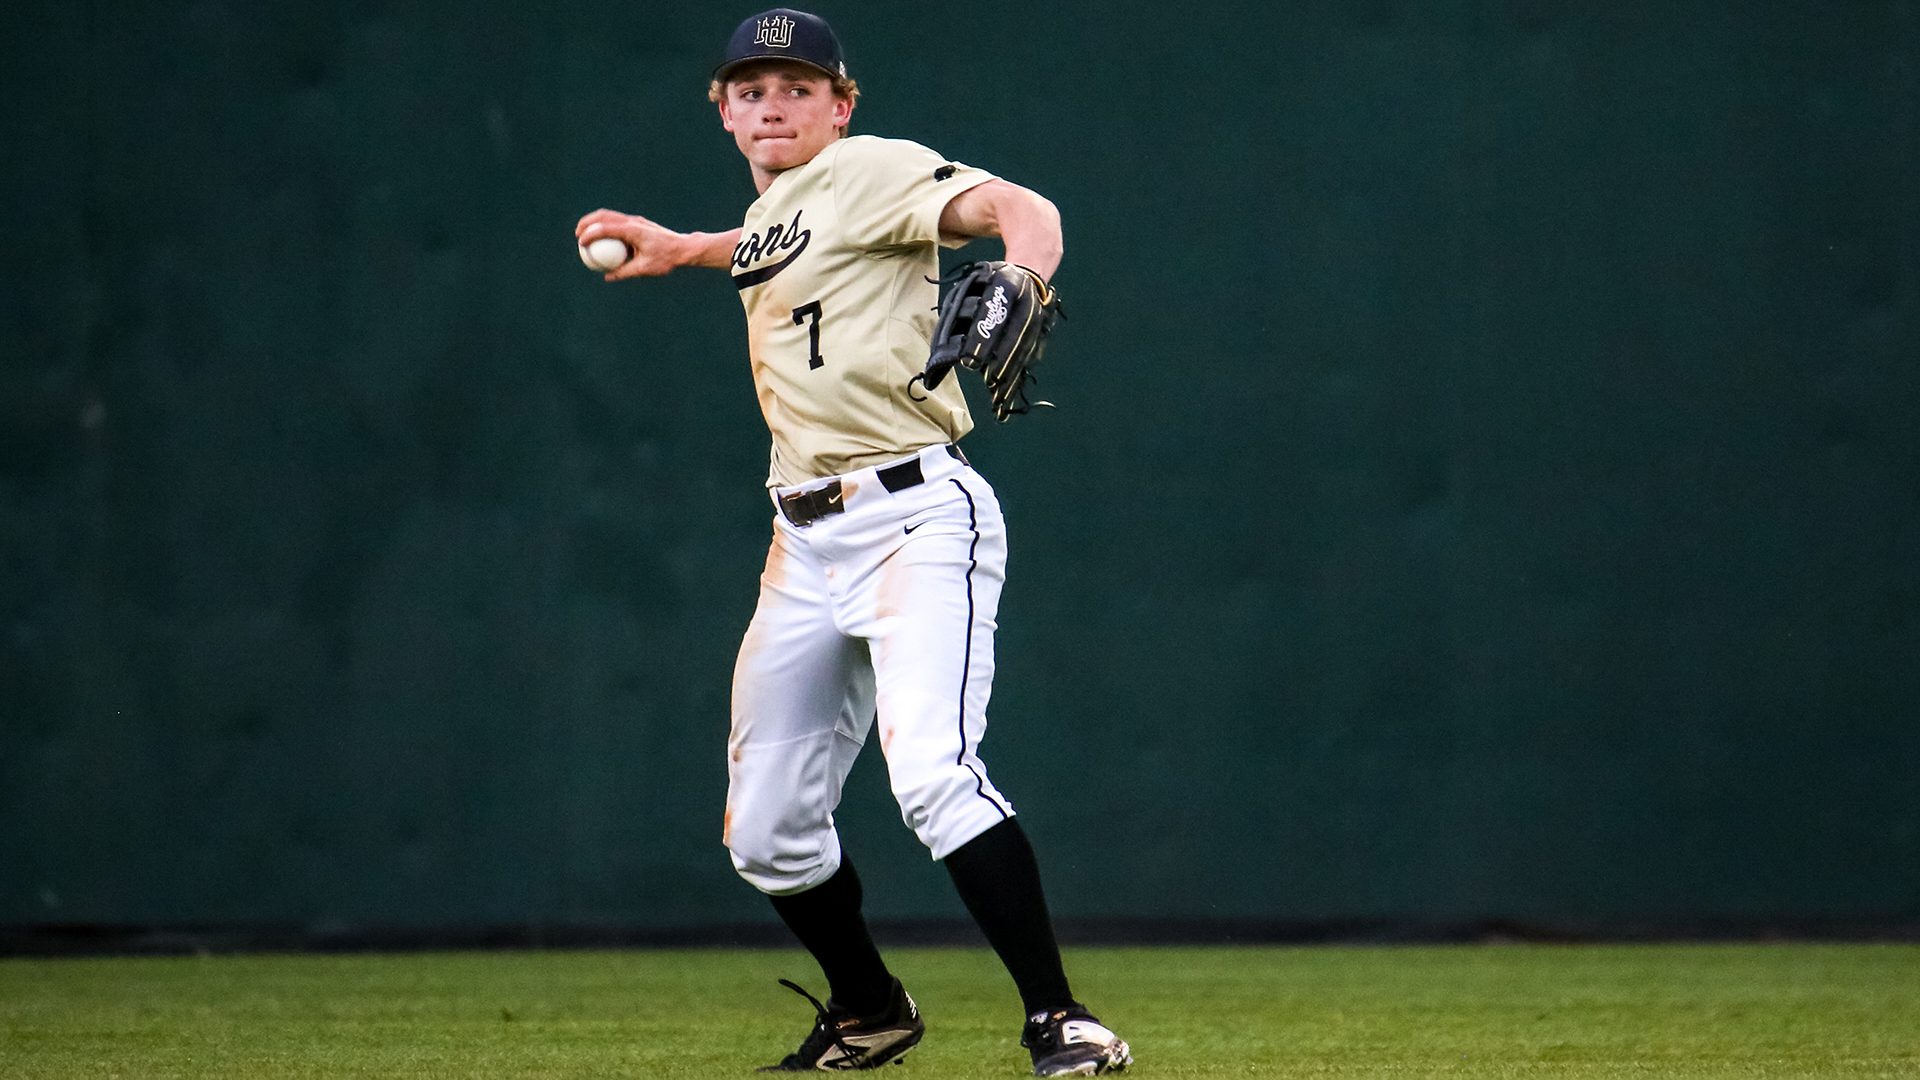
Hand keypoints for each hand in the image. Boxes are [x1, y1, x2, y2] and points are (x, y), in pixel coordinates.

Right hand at [575, 209, 690, 279]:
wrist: (682, 248)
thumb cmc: (665, 259)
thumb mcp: (644, 268)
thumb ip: (624, 272)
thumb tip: (608, 276)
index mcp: (633, 231)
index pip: (606, 229)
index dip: (590, 234)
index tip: (581, 243)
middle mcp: (633, 222)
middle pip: (604, 216)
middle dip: (587, 222)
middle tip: (577, 235)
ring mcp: (635, 220)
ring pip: (610, 216)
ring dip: (595, 222)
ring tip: (584, 233)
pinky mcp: (638, 223)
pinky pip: (617, 222)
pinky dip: (606, 227)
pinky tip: (601, 239)